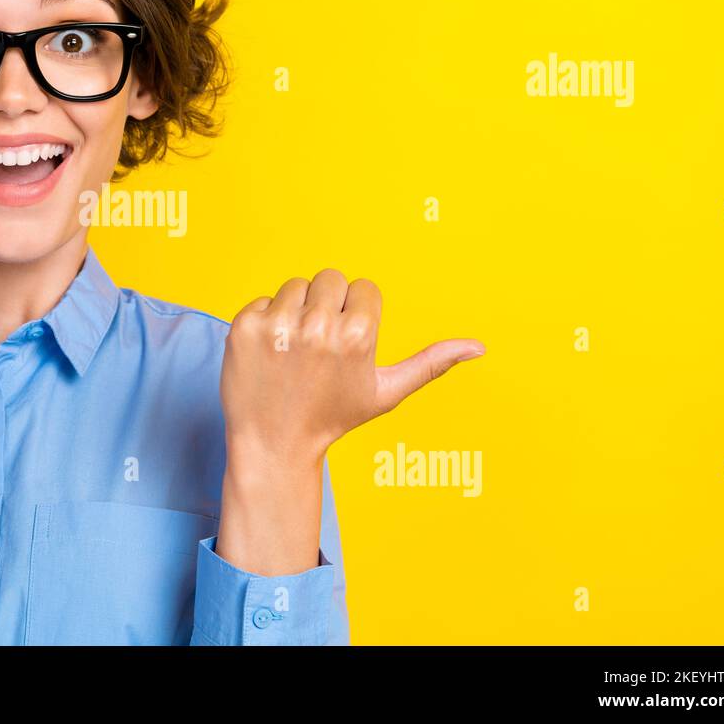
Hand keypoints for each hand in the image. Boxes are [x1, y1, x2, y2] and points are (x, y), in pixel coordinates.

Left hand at [220, 269, 484, 463]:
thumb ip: (431, 364)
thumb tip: (479, 347)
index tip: (345, 346)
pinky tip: (269, 355)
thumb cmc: (332, 418)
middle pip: (330, 279)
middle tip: (318, 349)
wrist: (273, 444)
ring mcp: (277, 326)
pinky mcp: (244, 327)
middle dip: (327, 306)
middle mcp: (318, 326)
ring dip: (295, 311)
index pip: (363, 288)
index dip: (356, 315)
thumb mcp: (386, 393)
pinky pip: (262, 300)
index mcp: (358, 336)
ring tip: (294, 352)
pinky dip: (264, 322)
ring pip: (295, 286)